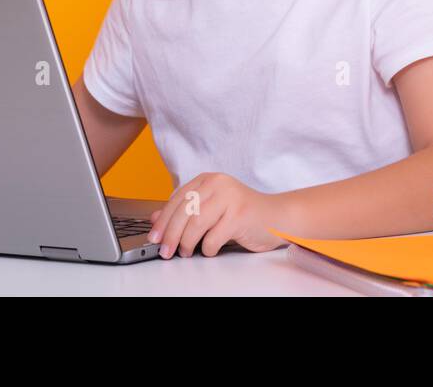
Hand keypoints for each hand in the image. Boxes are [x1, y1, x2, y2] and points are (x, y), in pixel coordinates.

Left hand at [146, 172, 291, 257]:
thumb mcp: (210, 209)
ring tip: (185, 252)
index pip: (177, 199)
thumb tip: (155, 219)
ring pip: (196, 224)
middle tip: (165, 251)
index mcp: (208, 180)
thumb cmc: (243, 214)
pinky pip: (213, 237)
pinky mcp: (240, 215)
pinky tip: (210, 250)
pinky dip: (207, 249)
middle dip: (170, 235)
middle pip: (184, 211)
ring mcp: (230, 198)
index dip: (163, 220)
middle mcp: (218, 184)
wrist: (278, 217)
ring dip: (187, 243)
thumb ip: (185, 212)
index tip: (154, 237)